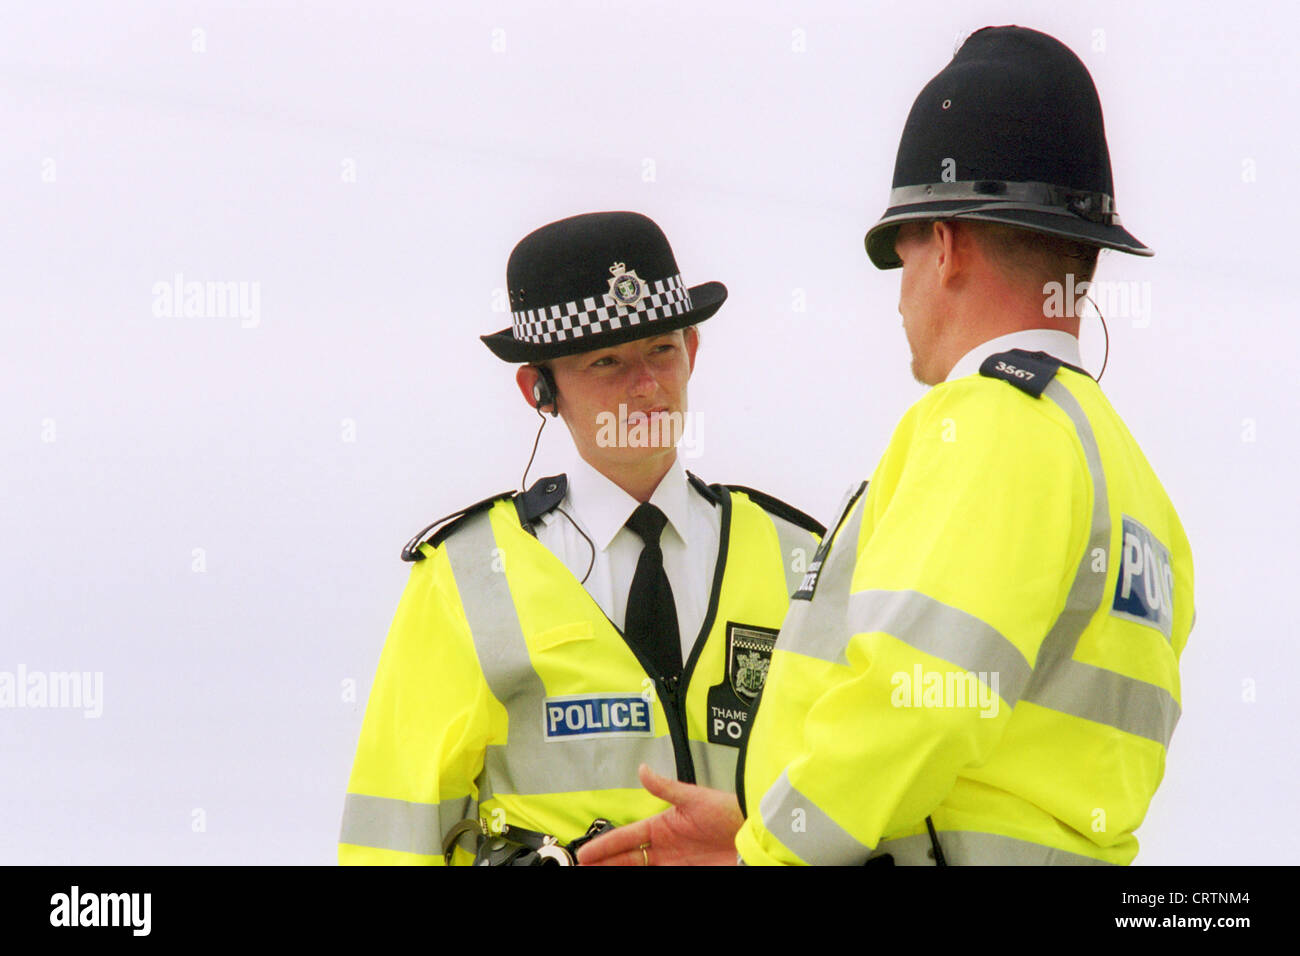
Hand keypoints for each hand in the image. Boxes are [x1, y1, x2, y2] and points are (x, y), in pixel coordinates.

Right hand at [576, 763, 743, 865]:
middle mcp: (665, 847)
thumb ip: (665, 787)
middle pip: (626, 859)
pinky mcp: (688, 875)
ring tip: (596, 877)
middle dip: (603, 865)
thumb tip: (642, 769)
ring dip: (616, 873)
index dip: (604, 846)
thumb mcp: (695, 796)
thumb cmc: (729, 811)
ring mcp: (675, 864)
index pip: (625, 838)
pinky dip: (639, 881)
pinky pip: (657, 880)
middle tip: (581, 870)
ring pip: (638, 871)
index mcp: (662, 825)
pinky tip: (627, 881)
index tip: (584, 855)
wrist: (756, 833)